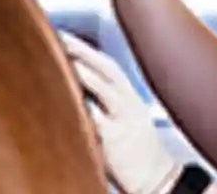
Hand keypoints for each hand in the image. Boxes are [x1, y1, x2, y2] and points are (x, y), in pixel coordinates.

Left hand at [60, 31, 180, 193]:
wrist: (158, 179)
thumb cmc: (136, 151)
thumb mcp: (127, 120)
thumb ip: (106, 104)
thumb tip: (76, 89)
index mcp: (130, 98)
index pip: (108, 67)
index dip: (88, 50)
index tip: (65, 36)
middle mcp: (129, 104)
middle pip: (107, 69)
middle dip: (84, 51)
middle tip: (59, 36)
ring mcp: (123, 121)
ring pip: (104, 89)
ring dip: (84, 72)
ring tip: (64, 57)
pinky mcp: (115, 140)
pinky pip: (97, 119)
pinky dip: (84, 106)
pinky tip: (68, 97)